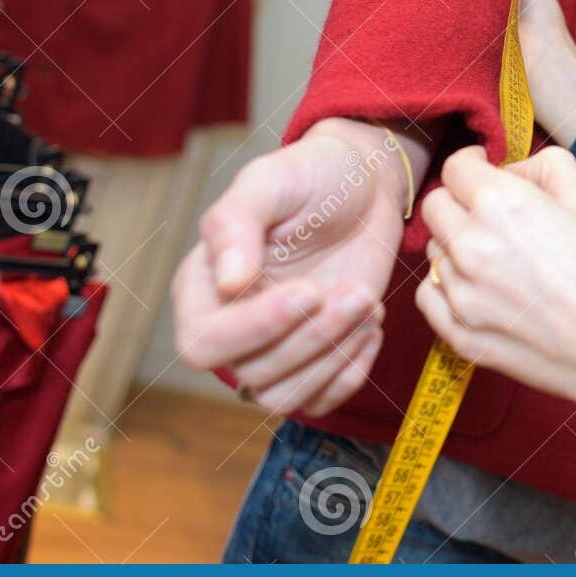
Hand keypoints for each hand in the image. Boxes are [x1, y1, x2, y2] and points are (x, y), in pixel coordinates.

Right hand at [171, 121, 417, 415]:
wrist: (362, 185)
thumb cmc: (310, 176)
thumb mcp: (271, 180)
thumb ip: (236, 223)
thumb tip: (227, 282)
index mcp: (202, 288)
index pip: (205, 342)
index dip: (255, 328)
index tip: (310, 292)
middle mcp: (230, 327)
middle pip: (251, 374)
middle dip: (311, 339)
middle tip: (359, 293)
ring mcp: (273, 348)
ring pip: (284, 397)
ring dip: (334, 359)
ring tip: (368, 304)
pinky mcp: (314, 359)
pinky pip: (319, 401)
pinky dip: (351, 375)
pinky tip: (373, 326)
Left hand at [415, 144, 575, 496]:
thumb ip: (548, 170)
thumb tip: (517, 172)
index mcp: (503, 206)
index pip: (457, 168)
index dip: (473, 163)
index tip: (485, 169)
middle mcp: (472, 248)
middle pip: (436, 207)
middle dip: (460, 201)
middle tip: (493, 212)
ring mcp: (463, 297)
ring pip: (435, 252)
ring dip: (457, 245)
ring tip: (500, 258)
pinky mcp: (463, 338)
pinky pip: (432, 297)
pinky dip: (449, 286)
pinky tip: (484, 289)